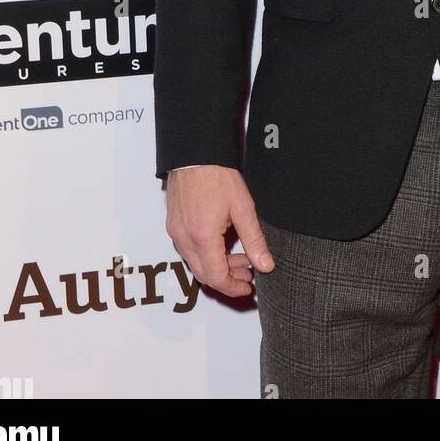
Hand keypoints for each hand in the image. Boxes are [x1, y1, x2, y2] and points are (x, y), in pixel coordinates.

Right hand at [165, 165, 274, 296]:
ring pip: (195, 263)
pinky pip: (188, 250)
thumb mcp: (243, 208)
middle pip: (204, 275)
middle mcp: (184, 239)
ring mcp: (175, 232)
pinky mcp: (173, 224)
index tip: (248, 287)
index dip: (233, 287)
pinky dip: (205, 255)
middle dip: (227, 278)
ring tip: (240, 257)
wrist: (195, 152)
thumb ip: (254, 240)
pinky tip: (222, 244)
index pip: (216, 278)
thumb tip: (266, 265)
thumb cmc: (218, 175)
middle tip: (249, 273)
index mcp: (202, 238)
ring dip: (216, 266)